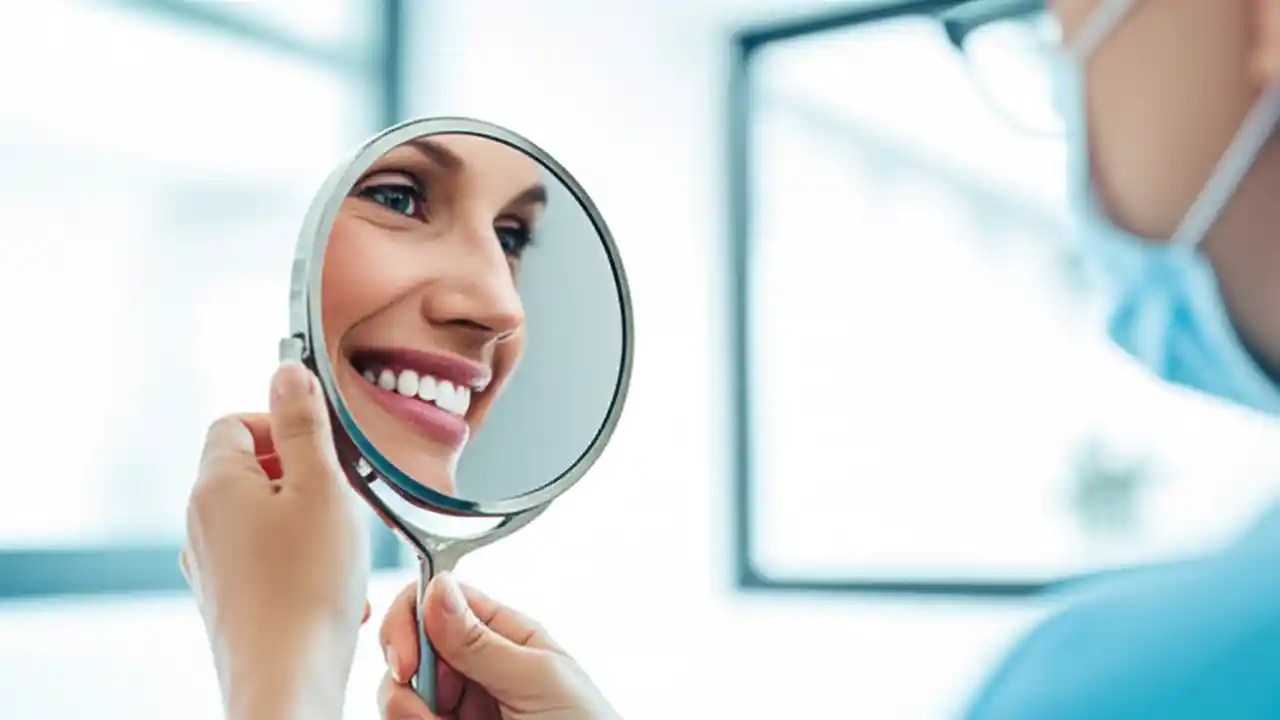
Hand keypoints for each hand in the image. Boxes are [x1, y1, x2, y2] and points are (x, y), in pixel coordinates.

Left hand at [182, 361, 370, 718]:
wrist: (286, 680)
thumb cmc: (306, 589)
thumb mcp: (321, 487)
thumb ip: (304, 425)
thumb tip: (287, 372)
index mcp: (215, 485)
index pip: (234, 422)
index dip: (280, 423)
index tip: (321, 446)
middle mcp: (200, 523)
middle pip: (250, 470)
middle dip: (302, 477)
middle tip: (342, 499)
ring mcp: (209, 566)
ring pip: (263, 519)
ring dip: (306, 524)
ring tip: (341, 551)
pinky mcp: (227, 602)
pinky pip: (265, 563)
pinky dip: (299, 564)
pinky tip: (333, 590)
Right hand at [378, 573, 619, 718]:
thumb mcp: (537, 679)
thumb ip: (481, 640)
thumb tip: (438, 588)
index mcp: (503, 634)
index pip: (438, 601)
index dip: (409, 622)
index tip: (406, 662)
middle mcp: (475, 666)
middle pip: (409, 650)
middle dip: (405, 680)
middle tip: (431, 713)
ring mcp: (460, 704)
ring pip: (400, 694)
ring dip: (411, 713)